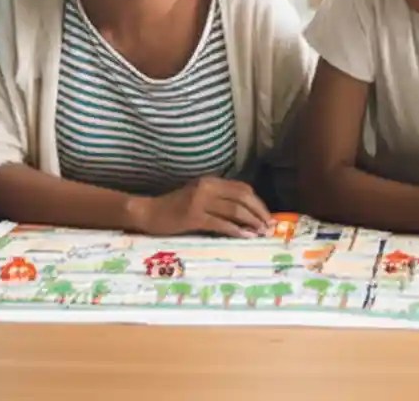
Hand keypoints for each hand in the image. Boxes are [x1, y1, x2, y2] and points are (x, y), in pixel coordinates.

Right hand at [129, 177, 272, 237]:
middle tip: (268, 225)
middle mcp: (207, 187)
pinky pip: (221, 223)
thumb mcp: (198, 196)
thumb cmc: (174, 207)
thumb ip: (218, 200)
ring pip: (235, 210)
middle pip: (242, 198)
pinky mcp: (193, 216)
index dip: (258, 202)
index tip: (266, 215)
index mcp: (210, 181)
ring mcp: (200, 201)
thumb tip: (244, 213)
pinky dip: (236, 230)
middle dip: (259, 212)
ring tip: (260, 232)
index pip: (242, 188)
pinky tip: (245, 236)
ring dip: (251, 222)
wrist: (149, 212)